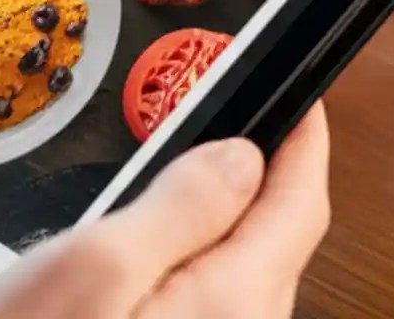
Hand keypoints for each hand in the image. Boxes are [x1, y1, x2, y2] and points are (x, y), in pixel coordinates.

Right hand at [0, 102, 330, 318]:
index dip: (303, 139)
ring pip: (246, 273)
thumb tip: (239, 158)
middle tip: (236, 118)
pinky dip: (202, 260)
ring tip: (192, 171)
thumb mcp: (91, 266)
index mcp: (232, 300)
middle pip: (279, 239)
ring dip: (230, 218)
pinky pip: (215, 305)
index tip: (300, 95)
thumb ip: (177, 208)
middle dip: (265, 174)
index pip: (300, 203)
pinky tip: (160, 251)